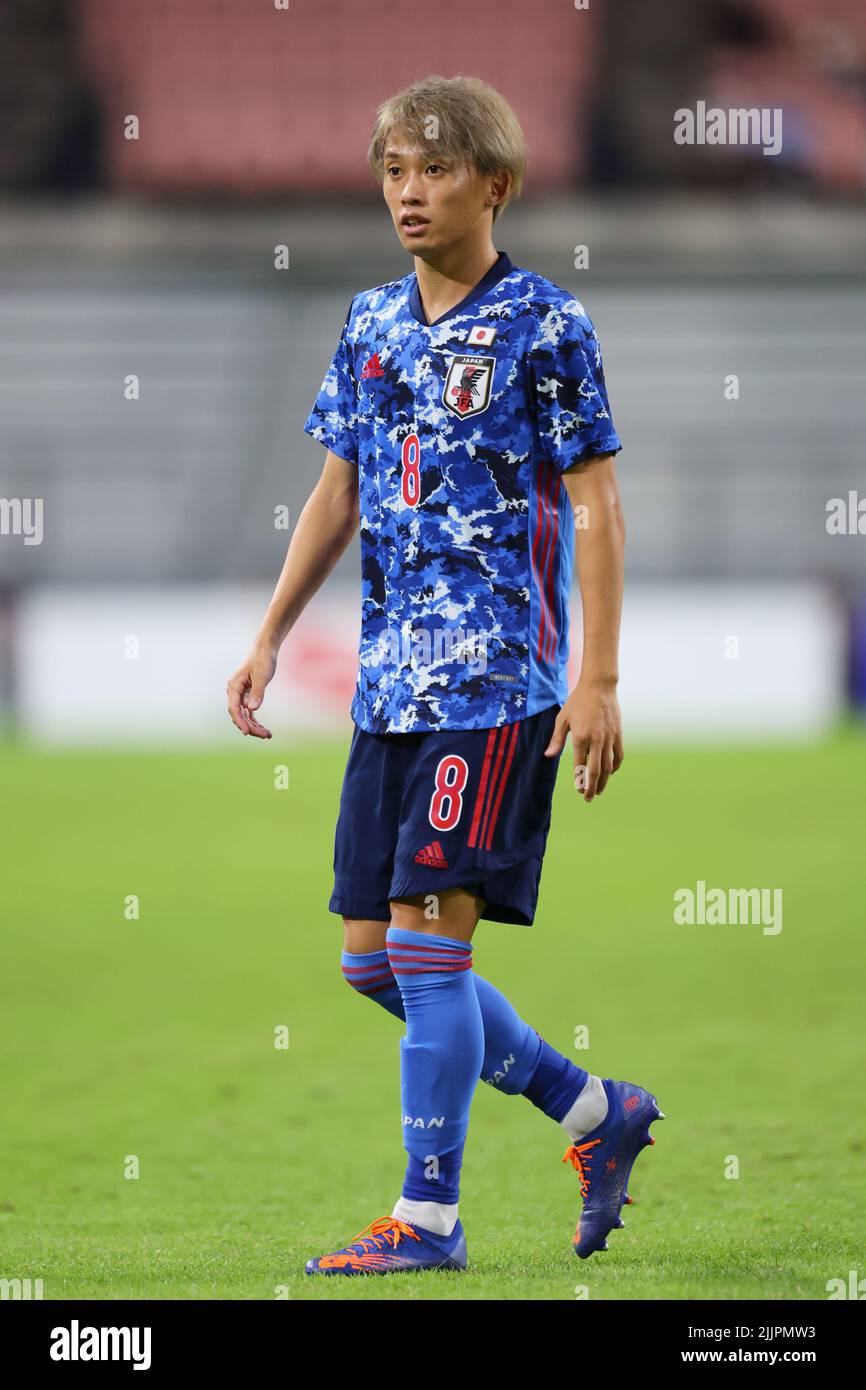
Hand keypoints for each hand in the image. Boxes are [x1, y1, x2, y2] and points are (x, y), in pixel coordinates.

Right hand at [226, 642, 276, 738]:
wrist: (265, 650)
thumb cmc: (263, 660)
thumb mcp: (262, 676)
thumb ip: (257, 692)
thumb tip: (251, 709)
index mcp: (234, 686)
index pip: (233, 708)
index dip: (239, 721)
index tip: (247, 733)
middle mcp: (235, 692)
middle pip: (239, 714)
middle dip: (250, 727)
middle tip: (265, 735)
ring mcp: (240, 695)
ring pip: (244, 715)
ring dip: (254, 726)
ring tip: (267, 735)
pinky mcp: (247, 695)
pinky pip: (249, 712)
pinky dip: (255, 721)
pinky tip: (264, 729)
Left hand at [543, 679, 623, 801]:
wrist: (599, 686)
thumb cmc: (577, 702)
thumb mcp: (562, 719)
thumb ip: (557, 739)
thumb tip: (549, 756)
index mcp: (581, 737)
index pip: (581, 766)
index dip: (580, 781)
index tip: (578, 790)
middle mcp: (597, 740)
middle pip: (596, 771)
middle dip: (592, 787)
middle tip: (588, 798)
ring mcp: (609, 738)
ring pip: (609, 766)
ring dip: (604, 781)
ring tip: (598, 790)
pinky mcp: (618, 734)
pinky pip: (618, 755)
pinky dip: (614, 767)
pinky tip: (610, 772)